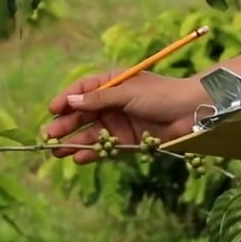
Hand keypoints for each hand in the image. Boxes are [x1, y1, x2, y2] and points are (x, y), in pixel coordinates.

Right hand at [43, 71, 208, 163]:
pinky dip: (92, 153)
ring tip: (57, 151)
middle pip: (84, 113)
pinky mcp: (128, 141)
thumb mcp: (127, 92)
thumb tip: (71, 101)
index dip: (67, 99)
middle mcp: (114, 102)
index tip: (52, 110)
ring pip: (91, 132)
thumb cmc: (161, 94)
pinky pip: (105, 147)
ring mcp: (120, 122)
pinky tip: (78, 158)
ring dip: (74, 141)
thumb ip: (99, 98)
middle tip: (49, 135)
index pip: (83, 90)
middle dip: (66, 124)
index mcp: (113, 83)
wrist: (191, 113)